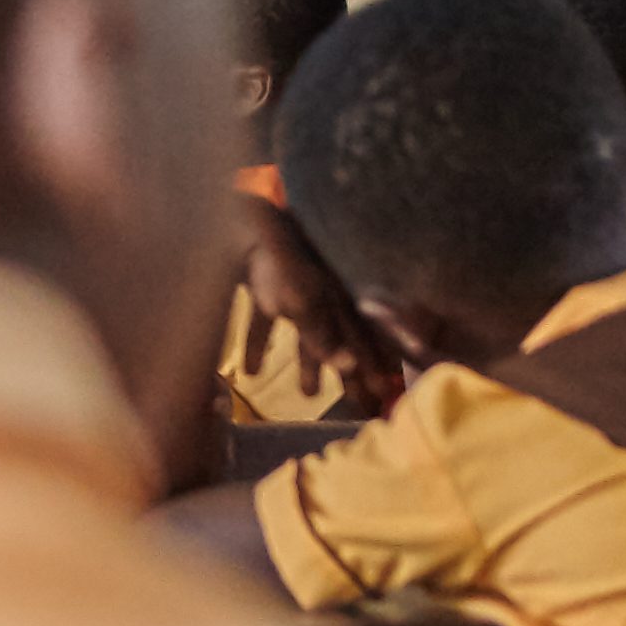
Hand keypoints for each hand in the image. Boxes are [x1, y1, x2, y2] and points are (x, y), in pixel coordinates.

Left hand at [239, 198, 407, 413]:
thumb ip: (322, 335)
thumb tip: (348, 366)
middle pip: (340, 339)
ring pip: (305, 334)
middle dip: (346, 371)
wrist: (243, 223)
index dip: (373, 365)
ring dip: (306, 364)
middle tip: (356, 403)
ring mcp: (292, 290)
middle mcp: (323, 294)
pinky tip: (250, 372)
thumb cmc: (277, 263)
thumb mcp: (303, 302)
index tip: (383, 394)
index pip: (364, 338)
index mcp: (340, 297)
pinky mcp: (262, 287)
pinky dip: (258, 345)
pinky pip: (262, 322)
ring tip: (307, 395)